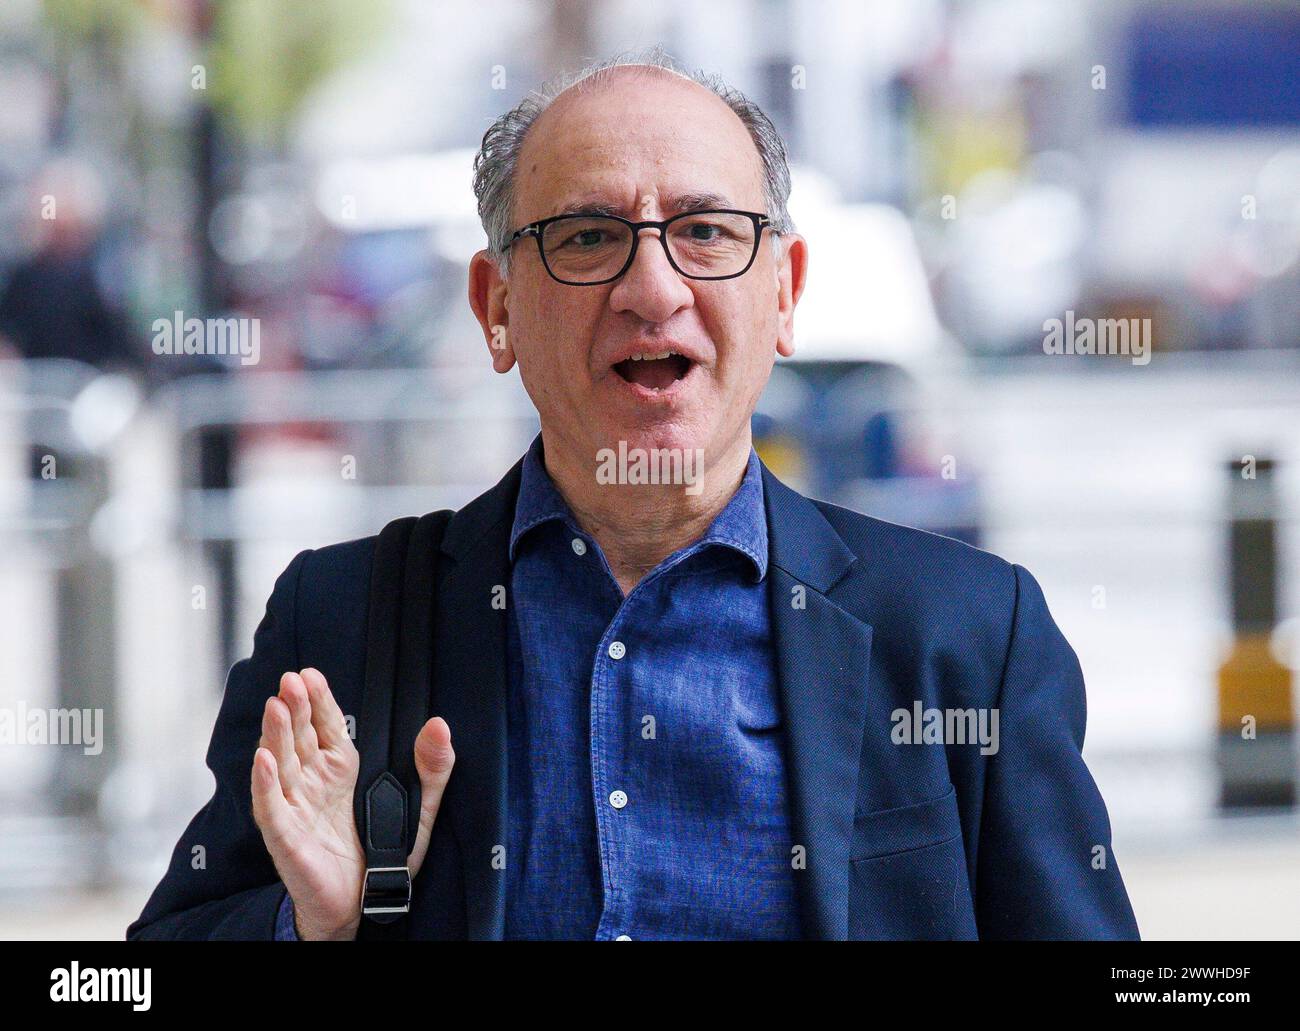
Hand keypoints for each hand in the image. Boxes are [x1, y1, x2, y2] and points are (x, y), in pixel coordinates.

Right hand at [251, 668, 454, 939]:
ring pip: (281, 764)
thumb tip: (440, 725)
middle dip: (294, 707)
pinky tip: (262, 759)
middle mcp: (314, 782)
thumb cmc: (386, 854)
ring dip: (276, 734)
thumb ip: (433, 767)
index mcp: (342, 769)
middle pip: (300, 737)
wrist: (366, 904)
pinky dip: (264, 783)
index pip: (327, 726)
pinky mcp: (286, 836)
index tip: (311, 674)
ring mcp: (297, 807)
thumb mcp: (422, 806)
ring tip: (275, 705)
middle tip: (290, 680)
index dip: (319, 700)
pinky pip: (270, 806)